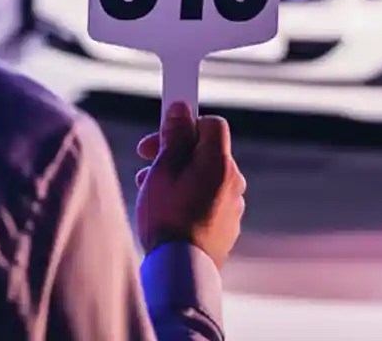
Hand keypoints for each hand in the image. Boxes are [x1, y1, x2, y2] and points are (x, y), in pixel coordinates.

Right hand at [135, 103, 245, 268]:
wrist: (181, 271)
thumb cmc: (168, 219)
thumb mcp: (163, 171)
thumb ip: (175, 137)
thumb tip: (181, 110)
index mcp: (220, 162)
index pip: (212, 124)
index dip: (186, 124)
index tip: (162, 134)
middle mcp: (233, 180)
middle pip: (206, 151)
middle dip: (177, 152)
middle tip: (147, 162)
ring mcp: (234, 204)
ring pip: (205, 176)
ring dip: (180, 176)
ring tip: (151, 191)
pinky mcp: (228, 225)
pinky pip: (209, 199)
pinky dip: (190, 197)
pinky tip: (168, 211)